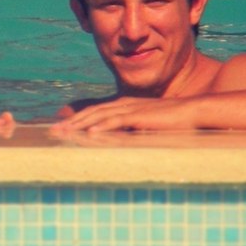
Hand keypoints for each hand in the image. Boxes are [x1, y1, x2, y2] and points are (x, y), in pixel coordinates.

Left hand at [49, 96, 196, 133]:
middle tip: (54, 131)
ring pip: (100, 116)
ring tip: (65, 132)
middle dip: (72, 121)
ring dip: (81, 124)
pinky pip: (118, 121)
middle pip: (93, 112)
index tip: (62, 127)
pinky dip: (103, 126)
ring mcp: (132, 109)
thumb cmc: (171, 121)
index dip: (78, 119)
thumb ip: (132, 130)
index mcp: (125, 106)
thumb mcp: (147, 125)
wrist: (191, 112)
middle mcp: (125, 105)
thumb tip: (120, 141)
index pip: (96, 112)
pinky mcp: (140, 116)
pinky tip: (91, 133)